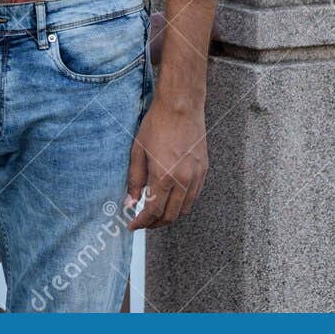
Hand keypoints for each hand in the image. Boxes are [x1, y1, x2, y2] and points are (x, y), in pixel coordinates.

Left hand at [125, 95, 207, 228]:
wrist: (181, 107)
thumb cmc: (156, 126)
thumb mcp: (138, 151)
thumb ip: (135, 180)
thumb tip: (130, 203)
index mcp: (164, 176)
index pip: (153, 211)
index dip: (142, 222)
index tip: (132, 225)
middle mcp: (184, 180)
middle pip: (171, 215)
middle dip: (155, 223)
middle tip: (142, 222)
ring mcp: (197, 176)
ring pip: (184, 209)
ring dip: (170, 215)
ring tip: (155, 213)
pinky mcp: (204, 171)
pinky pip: (194, 196)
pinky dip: (182, 203)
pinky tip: (170, 199)